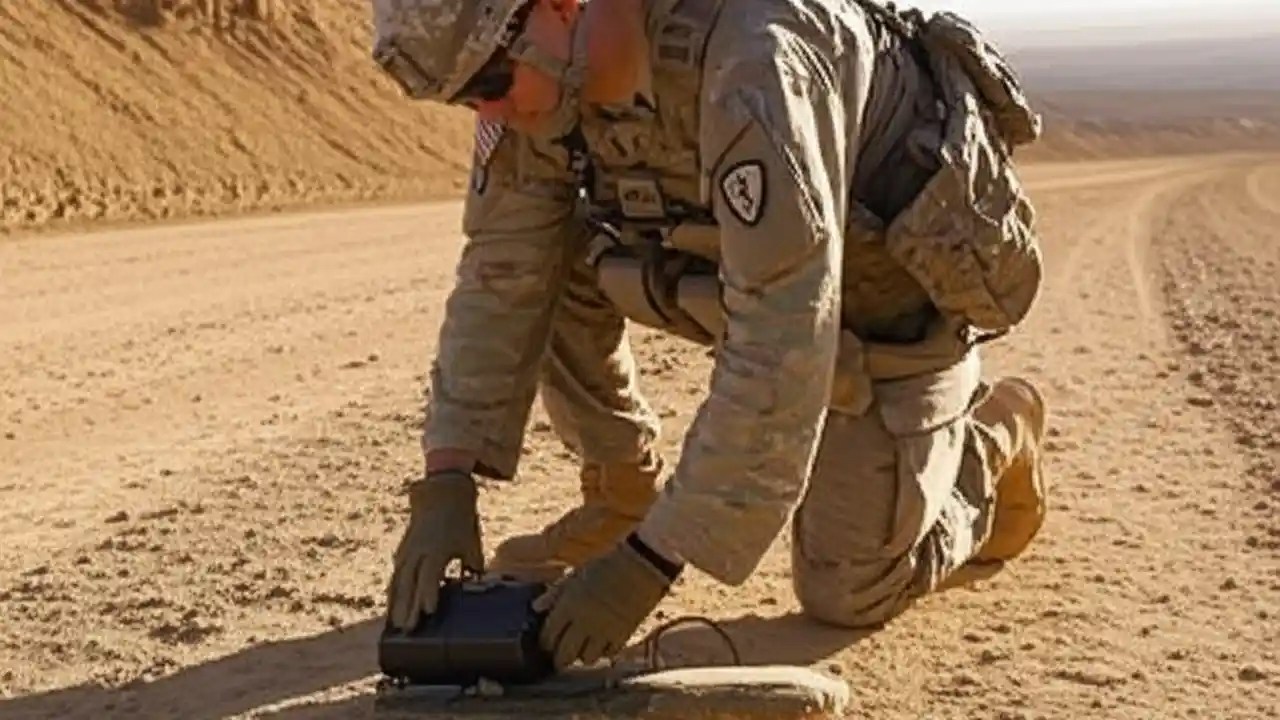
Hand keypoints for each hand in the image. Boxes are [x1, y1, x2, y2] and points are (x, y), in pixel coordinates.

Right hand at [386, 470, 483, 630]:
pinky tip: (392, 604)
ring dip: (396, 602)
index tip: (428, 611)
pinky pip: (397, 573)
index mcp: (437, 548)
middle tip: (406, 629)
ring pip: (399, 580)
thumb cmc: (460, 520)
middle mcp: (419, 551)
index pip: (430, 575)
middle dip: (407, 607)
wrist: (441, 493)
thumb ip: (472, 563)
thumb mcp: (470, 541)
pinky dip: (394, 590)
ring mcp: (408, 550)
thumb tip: (477, 583)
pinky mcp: (404, 550)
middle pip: (410, 582)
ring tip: (395, 624)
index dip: (429, 593)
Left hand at [534, 537, 673, 668]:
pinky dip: (604, 651)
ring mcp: (603, 631)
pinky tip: (603, 643)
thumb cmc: (606, 565)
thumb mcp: (576, 574)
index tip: (547, 642)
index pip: (548, 635)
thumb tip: (536, 607)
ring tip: (584, 648)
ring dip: (583, 655)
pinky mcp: (622, 635)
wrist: (641, 564)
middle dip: (560, 658)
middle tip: (561, 656)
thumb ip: (555, 593)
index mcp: (568, 606)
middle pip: (564, 655)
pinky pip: (609, 653)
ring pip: (587, 659)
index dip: (545, 642)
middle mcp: (583, 623)